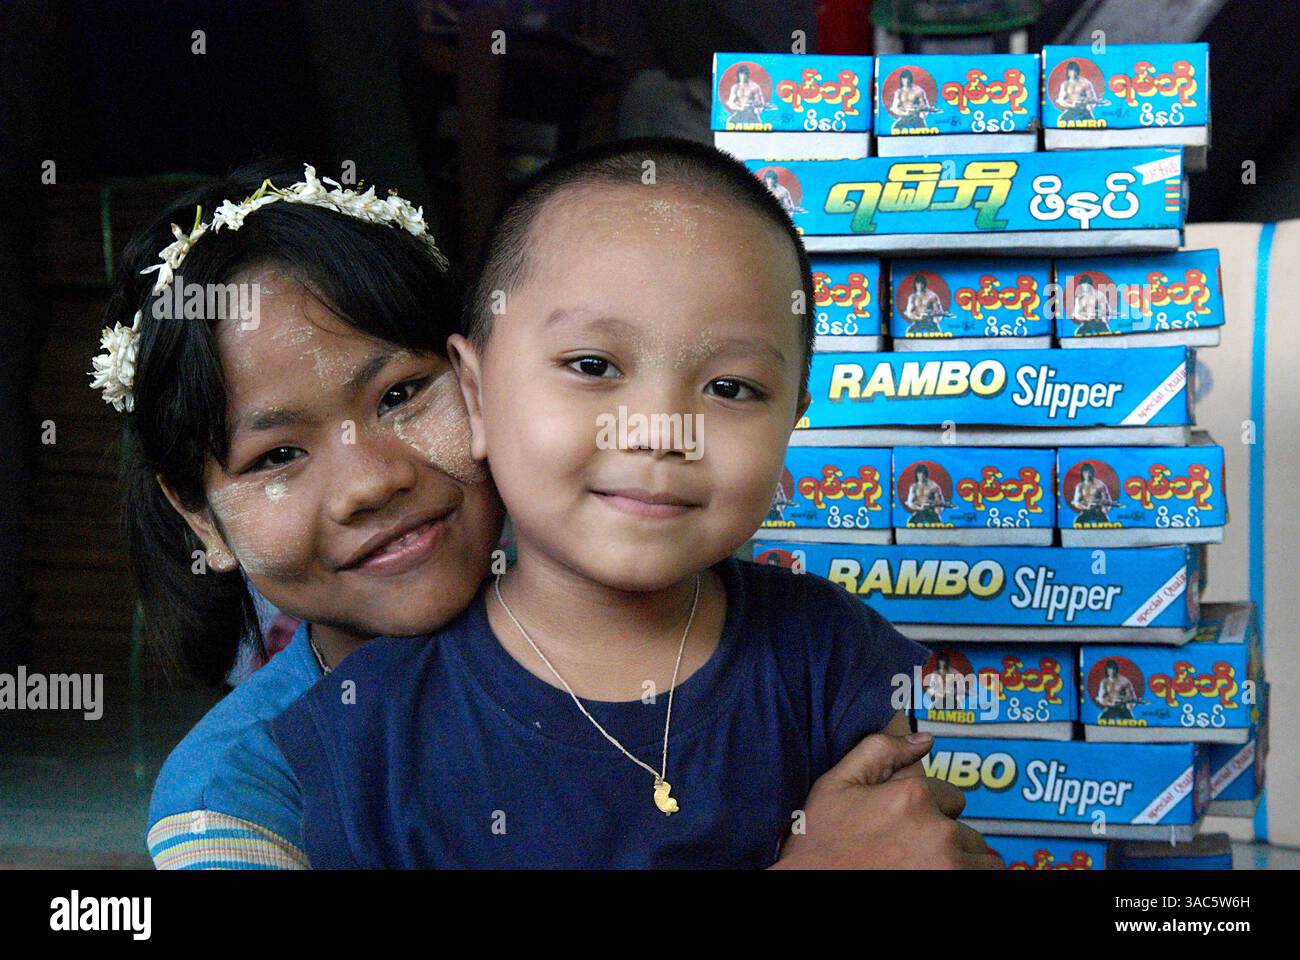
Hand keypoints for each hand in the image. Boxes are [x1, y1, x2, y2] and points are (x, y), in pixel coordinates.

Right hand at [773, 732, 1004, 869]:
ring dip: (958, 859)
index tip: (899, 830)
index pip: (946, 795)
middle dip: (940, 836)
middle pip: (961, 826)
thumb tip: (924, 740)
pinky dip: (968, 873)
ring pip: (977, 854)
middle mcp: (939, 829)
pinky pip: (986, 874)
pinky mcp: (956, 885)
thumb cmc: (821, 846)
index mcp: (912, 795)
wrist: (812, 885)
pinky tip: (938, 873)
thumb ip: (880, 751)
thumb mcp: (837, 786)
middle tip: (907, 852)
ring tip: (921, 866)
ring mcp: (951, 866)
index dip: (922, 812)